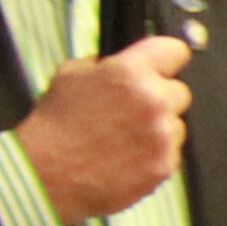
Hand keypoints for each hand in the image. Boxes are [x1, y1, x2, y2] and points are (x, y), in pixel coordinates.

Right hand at [16, 37, 192, 223]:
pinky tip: (126, 157)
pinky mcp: (163, 166)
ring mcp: (161, 136)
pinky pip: (171, 155)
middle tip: (132, 111)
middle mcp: (152, 101)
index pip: (175, 50)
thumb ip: (108, 64)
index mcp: (130, 73)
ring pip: (177, 126)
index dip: (167, 59)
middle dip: (160, 98)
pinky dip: (154, 157)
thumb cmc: (56, 128)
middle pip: (179, 91)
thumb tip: (126, 62)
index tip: (164, 65)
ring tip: (124, 139)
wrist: (47, 174)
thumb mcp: (71, 74)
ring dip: (159, 130)